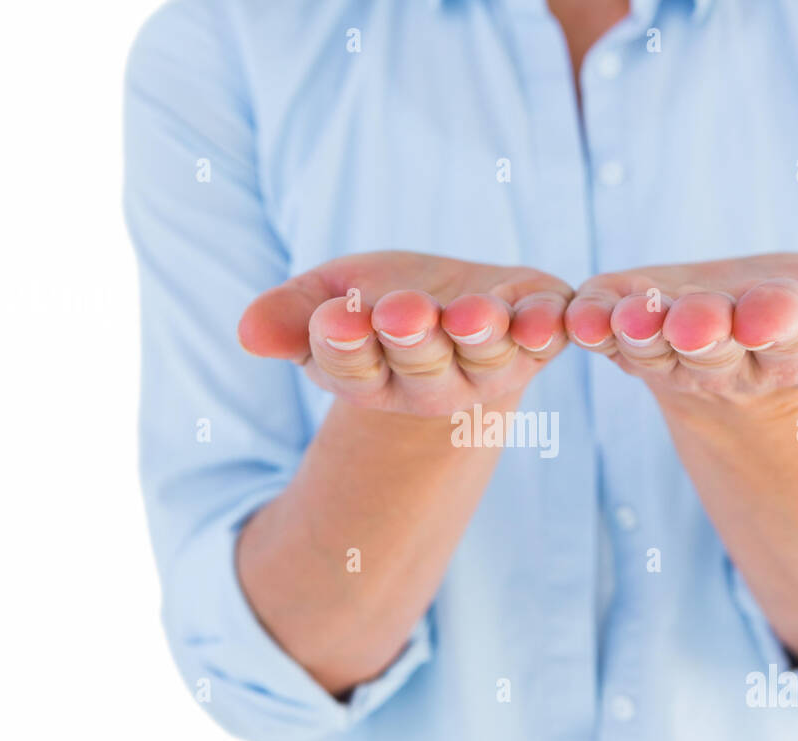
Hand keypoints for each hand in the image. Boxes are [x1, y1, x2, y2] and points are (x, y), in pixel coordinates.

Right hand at [238, 251, 570, 416]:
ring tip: (472, 313)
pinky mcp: (539, 337)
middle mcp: (435, 382)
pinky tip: (547, 316)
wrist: (453, 306)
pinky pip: (547, 337)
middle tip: (401, 313)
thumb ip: (289, 317)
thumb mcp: (324, 300)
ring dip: (483, 335)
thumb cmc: (375, 304)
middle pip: (423, 363)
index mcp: (373, 376)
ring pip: (488, 355)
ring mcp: (492, 364)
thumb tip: (248, 332)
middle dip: (413, 338)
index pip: (353, 366)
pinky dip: (549, 327)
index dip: (345, 345)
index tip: (334, 322)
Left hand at [564, 253, 797, 406]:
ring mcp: (665, 351)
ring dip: (638, 332)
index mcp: (788, 347)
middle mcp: (723, 358)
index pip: (789, 335)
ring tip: (629, 317)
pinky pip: (601, 335)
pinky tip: (579, 314)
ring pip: (651, 346)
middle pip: (712, 348)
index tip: (767, 313)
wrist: (734, 338)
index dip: (777, 323)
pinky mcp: (620, 333)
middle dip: (702, 332)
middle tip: (692, 321)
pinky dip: (589, 325)